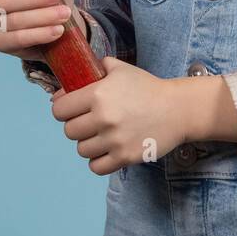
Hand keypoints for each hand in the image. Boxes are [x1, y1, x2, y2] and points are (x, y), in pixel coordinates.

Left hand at [50, 57, 190, 175]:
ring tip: (102, 136)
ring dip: (88, 144)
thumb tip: (66, 82)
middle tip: (90, 122)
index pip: (59, 110)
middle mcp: (103, 118)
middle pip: (69, 131)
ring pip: (81, 150)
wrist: (177, 109)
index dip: (63, 109)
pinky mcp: (125, 157)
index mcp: (97, 94)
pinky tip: (107, 150)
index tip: (71, 110)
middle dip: (77, 126)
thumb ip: (94, 69)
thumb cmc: (147, 88)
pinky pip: (96, 166)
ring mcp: (114, 140)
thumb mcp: (120, 69)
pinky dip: (98, 160)